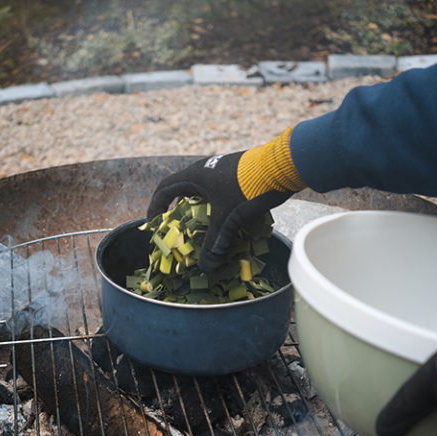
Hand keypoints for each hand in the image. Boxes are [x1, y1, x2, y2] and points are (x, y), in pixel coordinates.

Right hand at [147, 126, 304, 271]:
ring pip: (203, 191)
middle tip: (177, 229)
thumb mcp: (228, 220)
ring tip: (201, 229)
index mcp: (195, 175)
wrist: (283, 166)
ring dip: (199, 209)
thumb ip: (215, 244)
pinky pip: (219, 192)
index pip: (164, 189)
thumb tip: (205, 268)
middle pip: (183, 190)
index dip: (155, 207)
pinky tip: (226, 221)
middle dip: (178, 211)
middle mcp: (206, 169)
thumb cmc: (249, 188)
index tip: (153, 223)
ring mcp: (222, 170)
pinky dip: (217, 207)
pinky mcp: (238, 174)